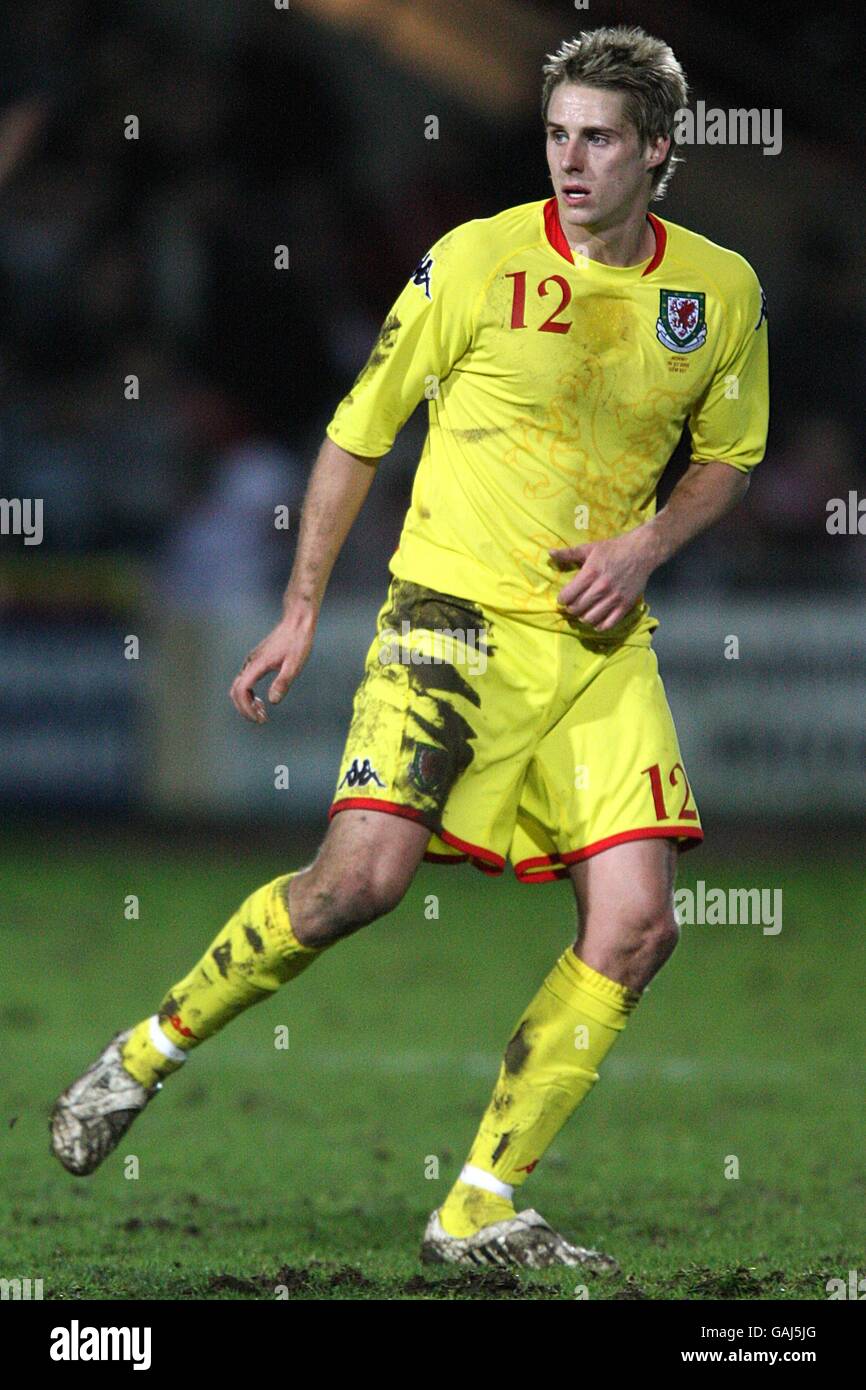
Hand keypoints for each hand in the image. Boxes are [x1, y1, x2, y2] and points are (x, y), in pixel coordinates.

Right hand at [229, 603, 316, 722]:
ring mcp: (252, 662)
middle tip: (261, 720)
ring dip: (246, 704)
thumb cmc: (298, 642)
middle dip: (245, 709)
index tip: (261, 719)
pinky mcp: (256, 662)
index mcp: (257, 665)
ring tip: (262, 714)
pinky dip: (249, 696)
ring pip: (238, 687)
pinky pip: (244, 682)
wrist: (297, 622)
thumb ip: (283, 682)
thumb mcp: (294, 664)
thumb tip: (272, 701)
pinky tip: (262, 702)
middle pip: (235, 691)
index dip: (247, 708)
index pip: (241, 691)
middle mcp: (250, 663)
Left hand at [549, 530, 656, 630]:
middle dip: (571, 608)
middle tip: (573, 605)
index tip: (563, 598)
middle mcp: (601, 587)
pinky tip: (596, 620)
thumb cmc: (613, 549)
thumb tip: (549, 553)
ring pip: (590, 618)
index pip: (567, 596)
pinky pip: (608, 624)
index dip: (562, 599)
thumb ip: (568, 554)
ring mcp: (614, 598)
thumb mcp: (589, 548)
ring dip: (583, 617)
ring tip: (584, 612)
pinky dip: (599, 625)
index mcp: (590, 573)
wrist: (640, 552)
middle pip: (577, 609)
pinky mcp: (625, 605)